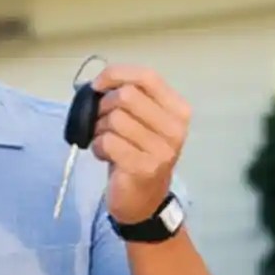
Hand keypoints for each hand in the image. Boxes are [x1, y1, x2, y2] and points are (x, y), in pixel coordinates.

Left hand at [90, 64, 191, 224]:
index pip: (146, 76)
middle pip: (126, 96)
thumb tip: (99, 82)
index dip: (116, 74)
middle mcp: (175, 128)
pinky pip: (107, 141)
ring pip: (114, 119)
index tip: (97, 85)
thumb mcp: (142, 121)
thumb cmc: (138, 153)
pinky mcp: (144, 167)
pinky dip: (97, 146)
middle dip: (103, 107)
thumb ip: (130, 98)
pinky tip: (105, 155)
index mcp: (178, 110)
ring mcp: (162, 149)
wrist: (144, 200)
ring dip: (98, 129)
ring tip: (106, 142)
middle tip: (101, 123)